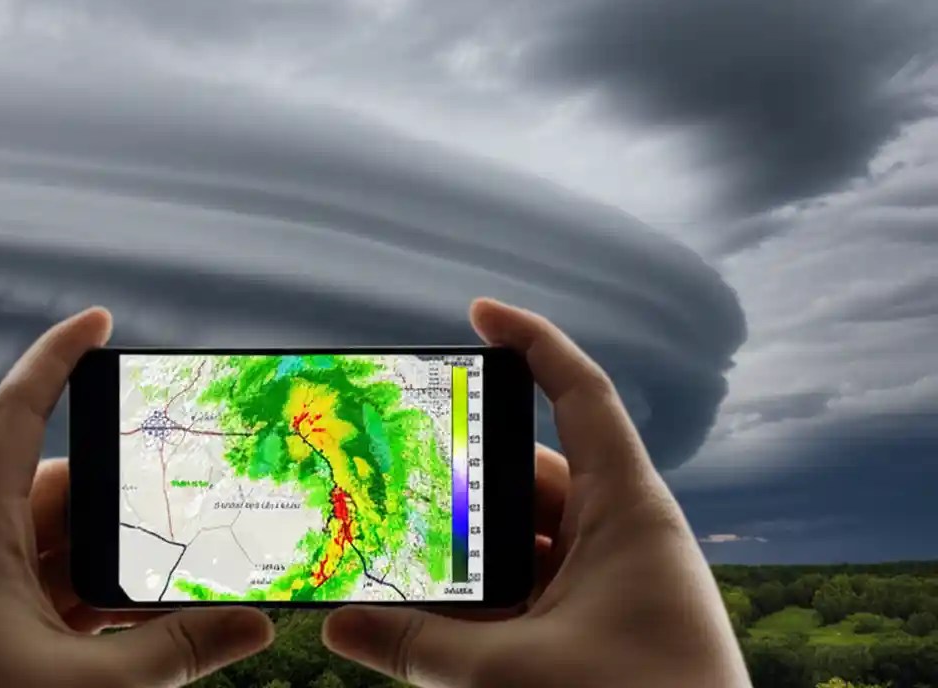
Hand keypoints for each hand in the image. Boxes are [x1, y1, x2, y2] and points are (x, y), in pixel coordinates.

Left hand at [0, 307, 273, 687]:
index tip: (101, 321)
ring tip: (193, 562)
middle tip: (196, 483)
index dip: (54, 359)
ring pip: (59, 551)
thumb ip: (180, 650)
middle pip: (53, 489)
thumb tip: (256, 625)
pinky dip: (102, 604)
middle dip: (125, 490)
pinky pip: (53, 600)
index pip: (11, 415)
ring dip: (120, 560)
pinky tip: (156, 621)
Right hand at [321, 298, 749, 687]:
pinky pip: (527, 594)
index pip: (583, 395)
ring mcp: (608, 586)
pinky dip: (482, 600)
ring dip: (465, 550)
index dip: (536, 342)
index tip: (480, 313)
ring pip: (522, 544)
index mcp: (627, 510)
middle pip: (529, 476)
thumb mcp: (509, 674)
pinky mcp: (594, 632)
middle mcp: (620, 536)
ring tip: (394, 544)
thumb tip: (338, 625)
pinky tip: (427, 615)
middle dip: (463, 476)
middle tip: (392, 465)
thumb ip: (416, 647)